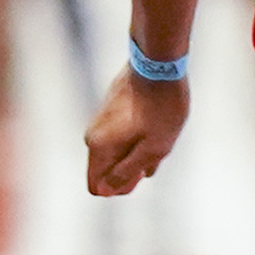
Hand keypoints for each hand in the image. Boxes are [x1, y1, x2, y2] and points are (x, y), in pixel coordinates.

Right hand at [86, 70, 189, 195]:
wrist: (159, 63)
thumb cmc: (161, 107)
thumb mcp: (153, 148)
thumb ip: (127, 172)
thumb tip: (106, 190)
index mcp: (99, 147)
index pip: (96, 186)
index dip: (121, 187)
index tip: (143, 168)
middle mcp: (93, 135)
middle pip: (108, 170)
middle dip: (134, 168)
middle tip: (155, 147)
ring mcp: (100, 121)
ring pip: (119, 151)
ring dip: (140, 150)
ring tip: (158, 131)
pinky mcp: (111, 110)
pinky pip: (122, 135)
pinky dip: (140, 135)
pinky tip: (157, 121)